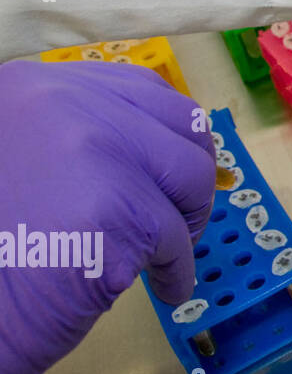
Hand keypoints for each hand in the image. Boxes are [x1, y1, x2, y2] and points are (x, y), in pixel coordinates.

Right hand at [0, 61, 214, 373]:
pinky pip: (175, 240)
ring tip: (166, 256)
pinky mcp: (112, 213)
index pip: (143, 88)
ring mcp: (91, 153)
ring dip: (187, 222)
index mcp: (32, 85)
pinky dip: (176, 271)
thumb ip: (79, 134)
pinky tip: (164, 288)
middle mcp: (62, 103)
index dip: (171, 134)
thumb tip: (158, 145)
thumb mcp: (18, 154)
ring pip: (189, 178)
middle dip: (191, 176)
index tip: (177, 169)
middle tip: (181, 216)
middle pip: (182, 126)